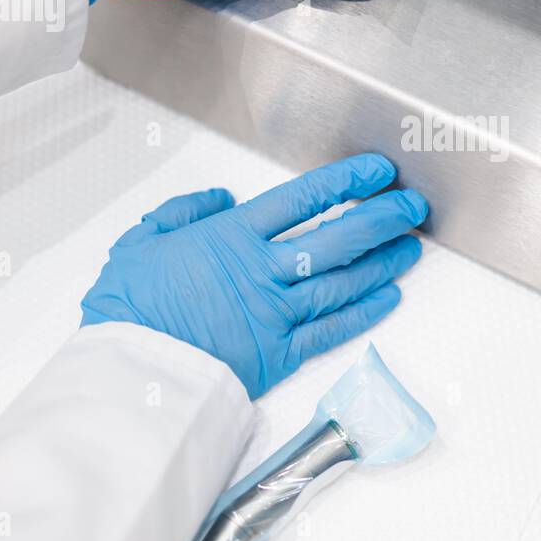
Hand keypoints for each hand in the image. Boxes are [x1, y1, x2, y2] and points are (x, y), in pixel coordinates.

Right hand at [80, 154, 426, 397]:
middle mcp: (264, 271)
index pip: (305, 198)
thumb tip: (221, 198)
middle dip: (381, 218)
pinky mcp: (279, 352)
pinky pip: (332, 329)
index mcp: (233, 238)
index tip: (376, 172)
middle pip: (338, 237)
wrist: (130, 368)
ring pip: (343, 281)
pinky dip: (364, 312)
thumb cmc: (130, 307)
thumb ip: (185, 211)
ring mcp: (276, 312)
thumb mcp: (144, 240)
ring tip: (410, 247)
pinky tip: (389, 297)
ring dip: (382, 262)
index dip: (347, 182)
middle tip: (410, 207)